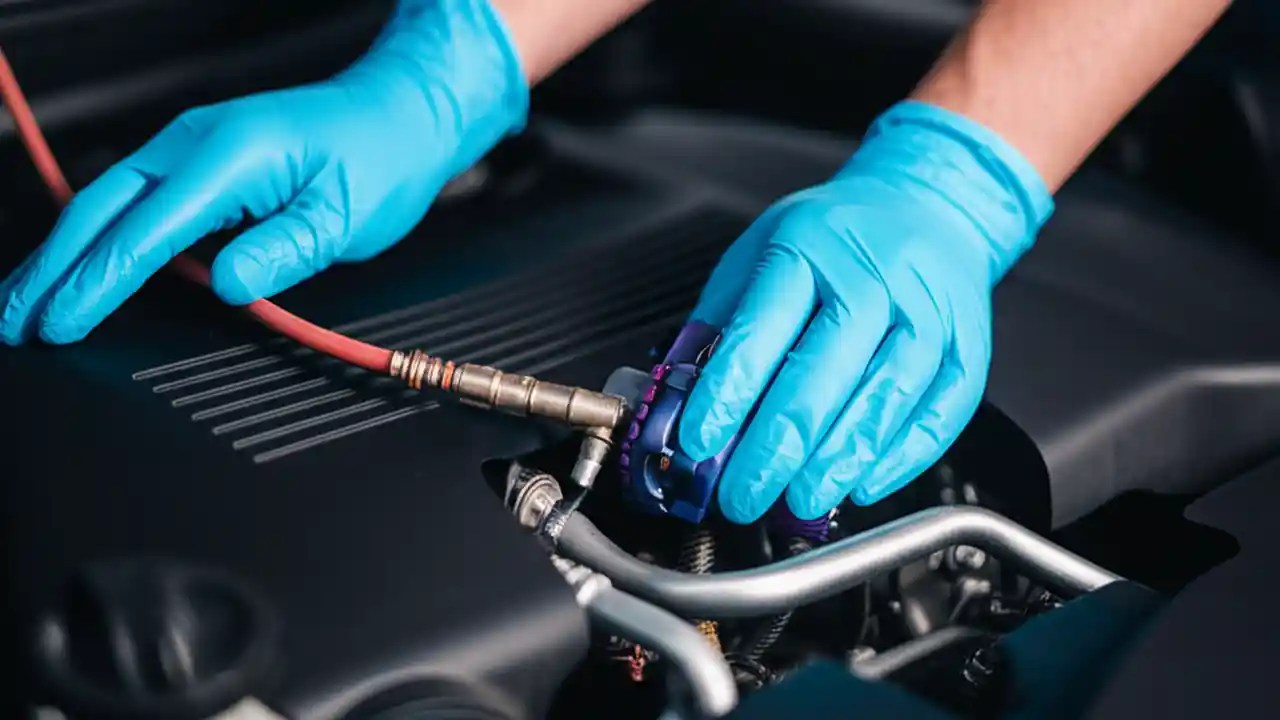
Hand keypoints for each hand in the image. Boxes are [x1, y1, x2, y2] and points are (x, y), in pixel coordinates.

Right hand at [0, 0, 526, 344]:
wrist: (401, 113)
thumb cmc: (381, 157)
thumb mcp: (345, 217)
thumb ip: (283, 252)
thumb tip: (227, 285)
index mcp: (229, 157)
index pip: (145, 233)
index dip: (97, 284)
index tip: (60, 323)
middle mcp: (197, 142)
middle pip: (100, 210)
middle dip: (51, 269)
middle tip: (11, 320)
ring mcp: (192, 145)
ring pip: (106, 202)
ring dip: (64, 253)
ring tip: (26, 300)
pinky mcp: (199, 158)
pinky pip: (132, 198)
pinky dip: (98, 234)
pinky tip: (81, 264)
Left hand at [678, 101, 1054, 522]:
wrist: (927, 205)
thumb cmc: (833, 237)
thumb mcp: (759, 253)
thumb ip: (720, 324)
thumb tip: (681, 399)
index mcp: (807, 248)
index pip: (761, 330)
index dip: (728, 394)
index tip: (699, 442)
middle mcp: (873, 277)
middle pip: (822, 373)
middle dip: (777, 447)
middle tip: (744, 494)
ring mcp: (927, 311)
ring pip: (885, 398)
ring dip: (838, 461)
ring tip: (800, 502)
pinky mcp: (967, 345)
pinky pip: (941, 411)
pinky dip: (902, 457)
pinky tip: (864, 484)